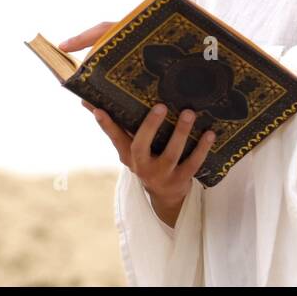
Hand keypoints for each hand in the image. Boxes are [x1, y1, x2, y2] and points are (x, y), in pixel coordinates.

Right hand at [58, 22, 216, 209]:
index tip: (99, 108)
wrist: (165, 195)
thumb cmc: (146, 160)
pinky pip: (193, 163)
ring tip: (188, 113)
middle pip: (141, 145)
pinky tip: (210, 133)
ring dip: (180, 133)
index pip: (114, 136)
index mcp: (128, 154)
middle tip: (160, 106)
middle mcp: (141, 165)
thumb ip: (114, 125)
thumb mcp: (128, 147)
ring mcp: (161, 174)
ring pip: (171, 154)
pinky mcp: (181, 180)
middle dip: (150, 126)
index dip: (106, 124)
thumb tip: (86, 100)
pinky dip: (202, 148)